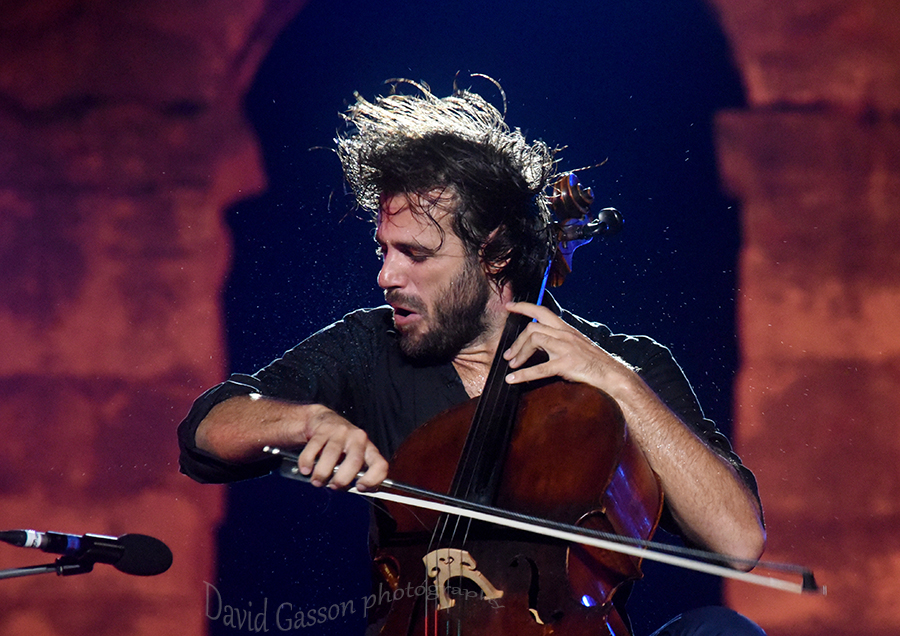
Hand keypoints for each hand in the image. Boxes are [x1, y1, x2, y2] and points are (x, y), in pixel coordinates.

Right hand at [296, 407, 388, 490]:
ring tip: (316, 481)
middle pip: (354, 462)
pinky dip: (307, 462)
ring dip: (321, 473)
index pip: (380, 465)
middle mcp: (358, 439)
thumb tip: (353, 491)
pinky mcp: (323, 430)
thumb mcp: (353, 458)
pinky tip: (306, 469)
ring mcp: (341, 433)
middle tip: (333, 486)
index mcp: (369, 449)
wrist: (325, 421)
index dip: (372, 479)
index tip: (359, 487)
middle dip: (341, 480)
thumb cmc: (341, 446)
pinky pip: (313, 448)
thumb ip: (354, 474)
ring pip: (331, 455)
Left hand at [502, 302, 632, 393]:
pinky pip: (540, 368)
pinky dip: (523, 374)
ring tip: (512, 365)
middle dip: (516, 340)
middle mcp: (565, 334)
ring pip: (534, 340)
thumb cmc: (593, 362)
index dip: (524, 307)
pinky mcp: (566, 364)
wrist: (612, 375)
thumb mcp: (576, 345)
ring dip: (519, 353)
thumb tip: (540, 344)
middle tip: (508, 355)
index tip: (509, 306)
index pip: (542, 311)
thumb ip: (559, 341)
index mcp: (566, 329)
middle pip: (533, 327)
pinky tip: (512, 379)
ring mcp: (566, 348)